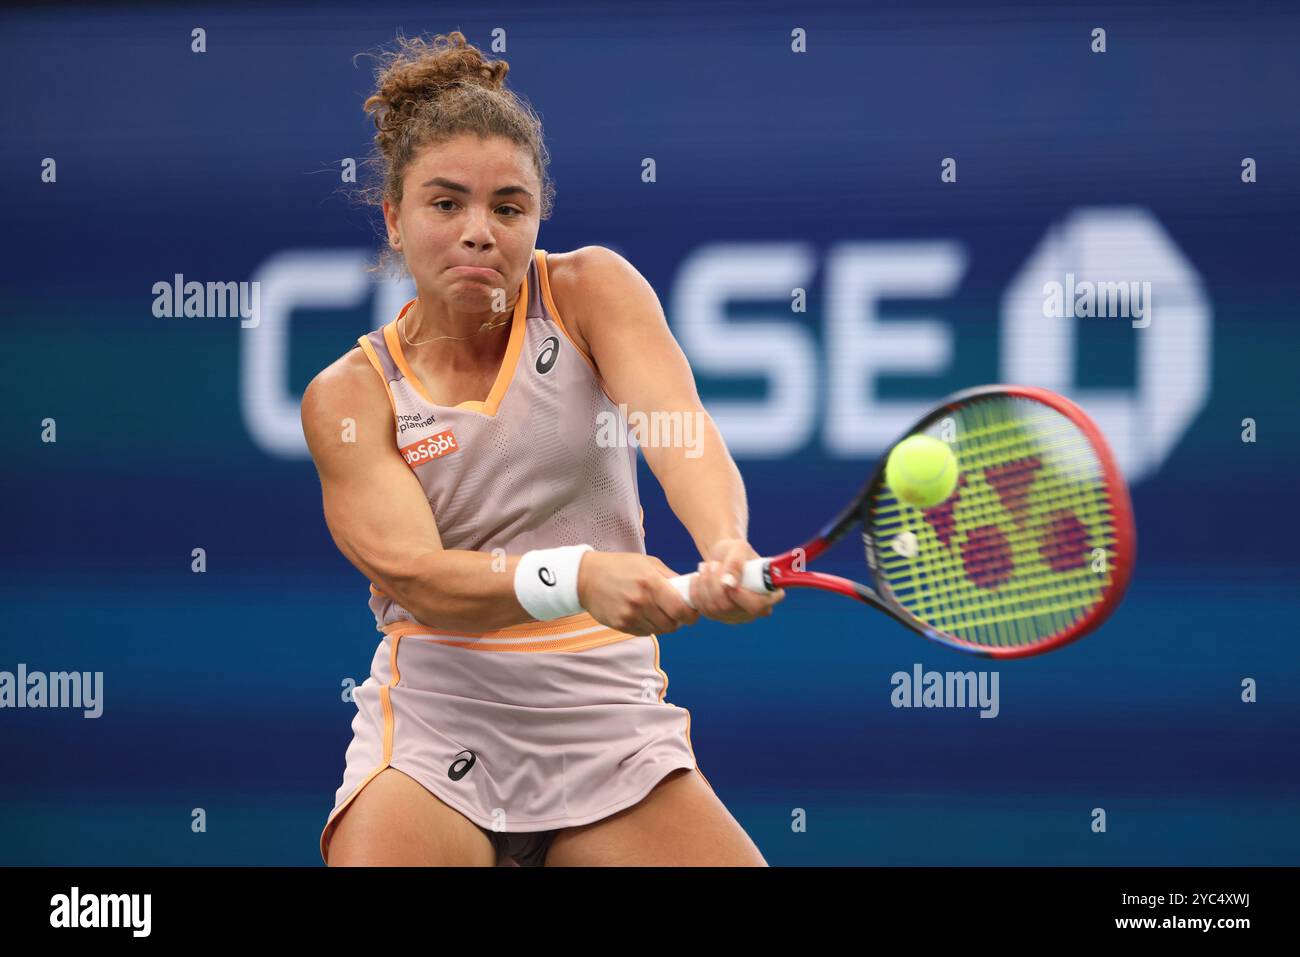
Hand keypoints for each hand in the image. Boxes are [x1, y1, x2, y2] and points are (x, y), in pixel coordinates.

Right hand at [576, 551, 699, 636]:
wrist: (586, 576)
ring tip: (656, 610)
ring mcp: (630, 615)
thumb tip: (690, 590)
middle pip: (672, 625)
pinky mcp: (620, 625)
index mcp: (651, 583)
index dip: (691, 615)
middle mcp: (641, 601)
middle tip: (675, 612)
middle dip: (678, 621)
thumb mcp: (647, 563)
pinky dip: (648, 626)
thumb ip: (670, 577)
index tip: (692, 612)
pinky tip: (642, 613)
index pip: (681, 610)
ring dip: (662, 624)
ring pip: (659, 631)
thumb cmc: (620, 566)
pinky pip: (644, 632)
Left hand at [691, 538, 785, 623]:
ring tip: (705, 566)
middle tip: (712, 564)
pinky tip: (697, 577)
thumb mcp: (738, 548)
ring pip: (714, 609)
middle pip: (730, 608)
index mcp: (770, 595)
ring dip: (705, 585)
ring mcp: (737, 615)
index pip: (757, 606)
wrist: (723, 556)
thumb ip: (736, 563)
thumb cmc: (735, 551)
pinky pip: (703, 609)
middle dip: (715, 584)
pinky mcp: (720, 616)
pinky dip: (696, 592)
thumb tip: (728, 584)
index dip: (741, 597)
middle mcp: (756, 611)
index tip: (727, 581)